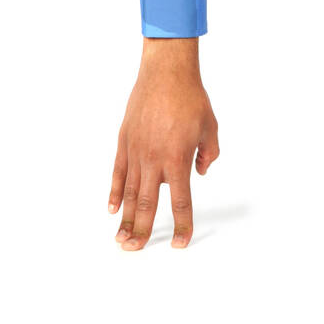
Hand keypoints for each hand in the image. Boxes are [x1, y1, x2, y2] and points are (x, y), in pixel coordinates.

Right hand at [108, 37, 219, 249]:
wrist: (166, 73)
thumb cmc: (190, 98)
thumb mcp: (211, 128)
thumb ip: (209, 154)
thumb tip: (199, 171)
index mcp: (178, 159)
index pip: (181, 201)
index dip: (182, 224)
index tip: (180, 243)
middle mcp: (154, 159)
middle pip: (148, 204)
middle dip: (143, 230)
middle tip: (135, 250)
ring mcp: (136, 151)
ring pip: (130, 192)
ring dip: (126, 218)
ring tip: (121, 239)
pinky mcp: (124, 141)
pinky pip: (118, 173)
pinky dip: (116, 192)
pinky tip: (113, 209)